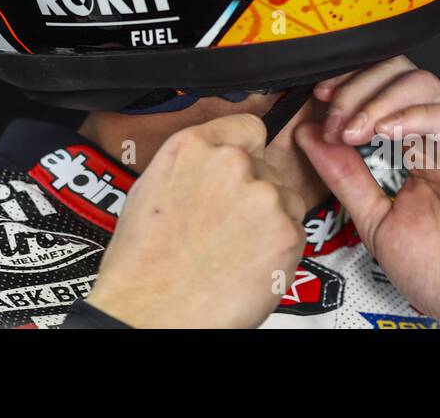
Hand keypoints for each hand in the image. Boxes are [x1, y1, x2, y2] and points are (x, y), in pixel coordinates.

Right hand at [85, 113, 305, 327]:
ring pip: (285, 199)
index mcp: (193, 146)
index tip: (243, 168)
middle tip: (227, 226)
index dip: (246, 152)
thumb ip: (194, 164)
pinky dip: (279, 249)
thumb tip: (216, 161)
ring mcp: (262, 195)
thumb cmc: (144, 263)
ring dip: (269, 221)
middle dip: (254, 194)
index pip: (248, 126)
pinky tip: (246, 265)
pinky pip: (296, 231)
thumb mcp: (152, 188)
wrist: (152, 312)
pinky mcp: (286, 231)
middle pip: (267, 167)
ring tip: (233, 250)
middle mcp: (230, 162)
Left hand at [295, 56, 439, 327]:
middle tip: (333, 117)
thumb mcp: (378, 221)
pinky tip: (389, 133)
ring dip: (380, 102)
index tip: (318, 100)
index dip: (351, 85)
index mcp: (426, 149)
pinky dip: (419, 118)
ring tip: (354, 130)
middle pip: (405, 77)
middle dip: (359, 88)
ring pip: (428, 88)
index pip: (388, 89)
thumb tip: (311, 136)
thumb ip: (346, 177)